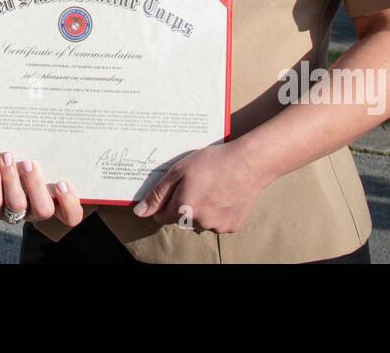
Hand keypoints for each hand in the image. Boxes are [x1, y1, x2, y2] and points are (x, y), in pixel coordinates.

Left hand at [0, 152, 82, 226]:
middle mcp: (37, 211)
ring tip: (7, 157)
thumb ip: (55, 151)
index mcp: (57, 203)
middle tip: (28, 162)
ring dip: (11, 180)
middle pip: (43, 210)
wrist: (1, 169)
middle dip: (35, 185)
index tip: (61, 183)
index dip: (69, 203)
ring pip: (16, 205)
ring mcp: (15, 213)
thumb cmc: (31, 160)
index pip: (72, 216)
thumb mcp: (47, 158)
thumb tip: (68, 120)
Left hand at [132, 144, 263, 233]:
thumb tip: (140, 213)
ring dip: (202, 209)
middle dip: (184, 204)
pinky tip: (224, 195)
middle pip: (181, 219)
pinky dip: (218, 212)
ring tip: (213, 187)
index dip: (166, 200)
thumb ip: (158, 194)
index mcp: (183, 209)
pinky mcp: (231, 227)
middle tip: (197, 183)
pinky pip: (217, 222)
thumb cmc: (212, 162)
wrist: (249, 163)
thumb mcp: (179, 170)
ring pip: (200, 221)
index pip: (161, 215)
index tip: (176, 188)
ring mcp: (217, 226)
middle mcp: (199, 222)